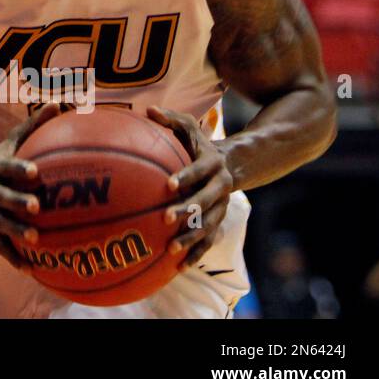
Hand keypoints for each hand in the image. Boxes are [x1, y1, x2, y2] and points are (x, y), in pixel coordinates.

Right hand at [0, 102, 60, 268]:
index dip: (17, 169)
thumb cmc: (6, 159)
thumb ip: (35, 125)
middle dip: (16, 202)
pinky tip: (31, 270)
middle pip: (0, 196)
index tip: (35, 173)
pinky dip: (13, 257)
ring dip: (15, 232)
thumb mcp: (15, 140)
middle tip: (37, 207)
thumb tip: (59, 104)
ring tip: (35, 240)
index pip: (5, 166)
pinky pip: (0, 244)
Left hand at [147, 106, 234, 269]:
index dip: (186, 177)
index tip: (168, 184)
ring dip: (191, 238)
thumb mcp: (188, 126)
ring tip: (170, 249)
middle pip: (206, 201)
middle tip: (165, 218)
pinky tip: (178, 268)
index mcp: (212, 162)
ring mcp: (222, 206)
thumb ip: (170, 119)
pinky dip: (196, 254)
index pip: (199, 170)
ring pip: (209, 226)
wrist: (230, 164)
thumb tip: (148, 110)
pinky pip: (209, 241)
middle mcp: (221, 186)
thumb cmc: (197, 142)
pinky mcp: (218, 221)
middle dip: (187, 210)